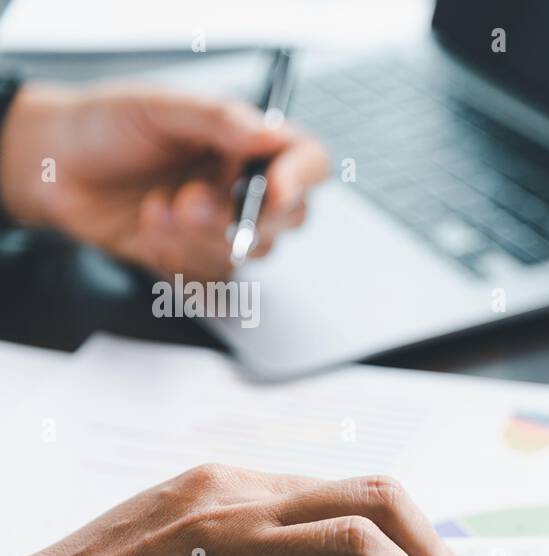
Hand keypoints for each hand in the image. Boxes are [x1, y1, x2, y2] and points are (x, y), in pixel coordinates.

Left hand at [0, 82, 328, 280]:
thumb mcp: (157, 107)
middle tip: (191, 200)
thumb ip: (217, 119)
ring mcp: (225, 225)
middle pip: (290, 217)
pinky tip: (149, 225)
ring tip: (157, 207)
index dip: (302, 179)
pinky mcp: (199, 257)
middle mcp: (244, 185)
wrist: (56, 170)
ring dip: (199, 234)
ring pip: (251, 252)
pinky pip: (211, 273)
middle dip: (241, 216)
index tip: (276, 190)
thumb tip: (267, 134)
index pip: (308, 162)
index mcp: (247, 142)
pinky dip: (176, 253)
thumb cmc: (105, 128)